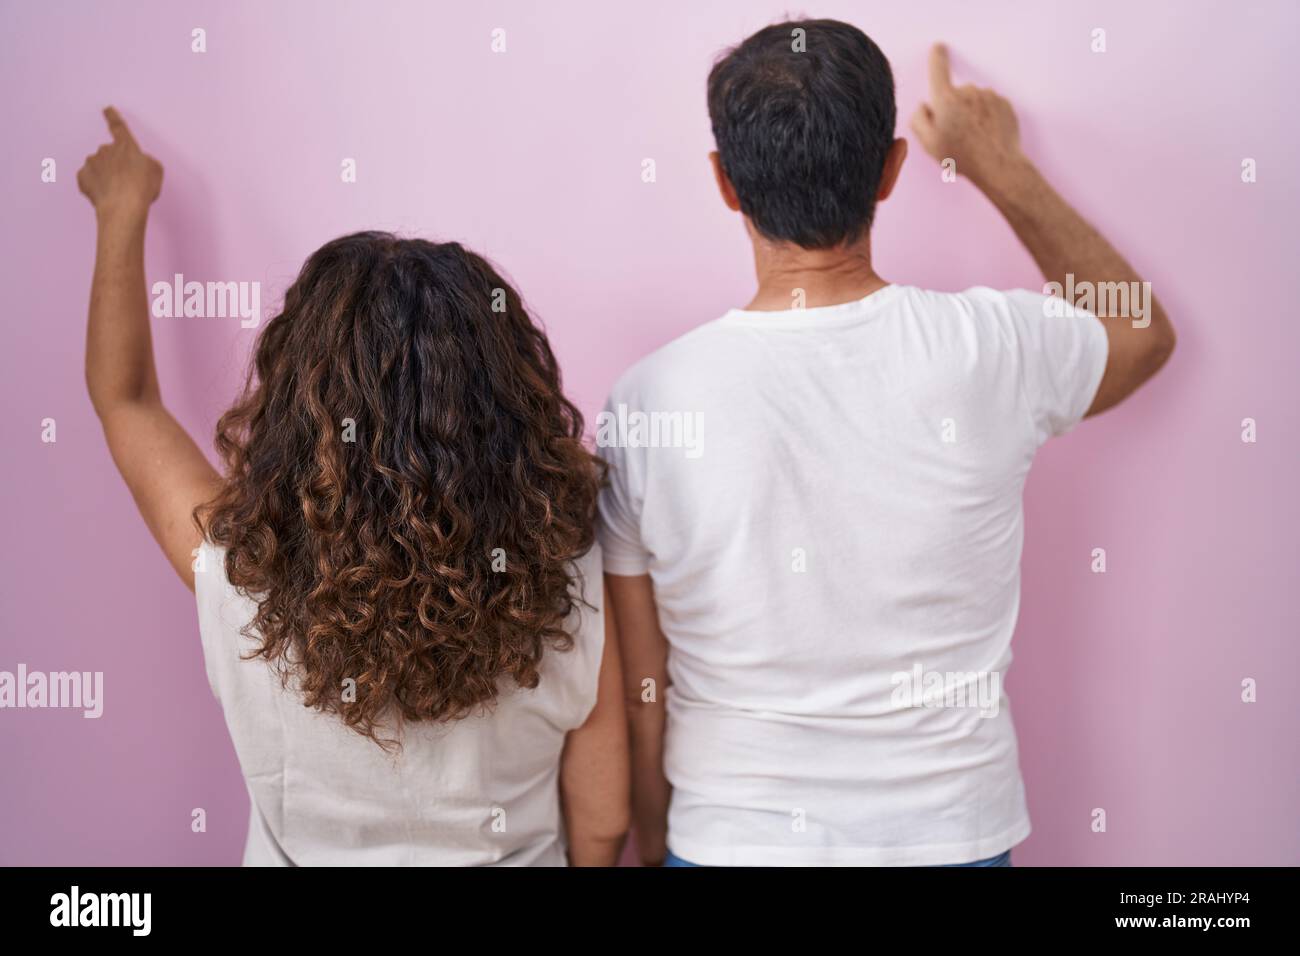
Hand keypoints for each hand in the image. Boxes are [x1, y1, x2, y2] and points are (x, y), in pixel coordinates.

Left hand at [77, 107, 162, 219]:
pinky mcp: (83, 178)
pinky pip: (89, 180)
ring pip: (98, 167)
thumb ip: (145, 160)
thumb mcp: (156, 170)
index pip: (119, 127)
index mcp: (125, 146)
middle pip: (109, 154)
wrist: (123, 207)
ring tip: (118, 192)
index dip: (113, 117)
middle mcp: (105, 150)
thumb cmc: (141, 188)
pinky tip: (106, 196)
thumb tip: (139, 162)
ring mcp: (92, 163)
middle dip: (115, 165)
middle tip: (126, 182)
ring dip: (105, 176)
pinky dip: (95, 187)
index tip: (107, 110)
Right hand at [909, 44, 1022, 189]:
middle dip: (953, 108)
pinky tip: (986, 136)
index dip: (936, 57)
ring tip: (973, 139)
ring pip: (973, 101)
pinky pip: (989, 107)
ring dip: (971, 114)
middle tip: (955, 135)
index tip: (938, 48)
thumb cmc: (962, 156)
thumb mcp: (928, 143)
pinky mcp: (1004, 103)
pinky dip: (986, 118)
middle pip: (955, 94)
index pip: (938, 68)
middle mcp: (968, 92)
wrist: (998, 164)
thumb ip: (918, 120)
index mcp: (946, 99)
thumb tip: (923, 105)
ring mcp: (988, 96)